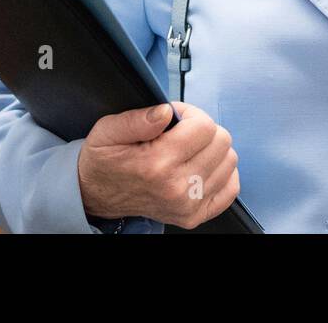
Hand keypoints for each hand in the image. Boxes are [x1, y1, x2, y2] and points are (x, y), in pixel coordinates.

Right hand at [77, 101, 239, 228]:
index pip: (205, 126)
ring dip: (212, 149)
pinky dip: (221, 172)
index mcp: (157, 163)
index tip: (176, 117)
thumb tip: (166, 112)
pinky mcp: (194, 216)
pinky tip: (201, 166)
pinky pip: (231, 187)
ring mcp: (188, 205)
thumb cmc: (105, 161)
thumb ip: (138, 119)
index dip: (191, 113)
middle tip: (181, 132)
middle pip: (222, 142)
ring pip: (229, 161)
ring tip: (188, 150)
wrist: (97, 196)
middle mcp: (177, 187)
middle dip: (203, 129)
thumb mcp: (107, 131)